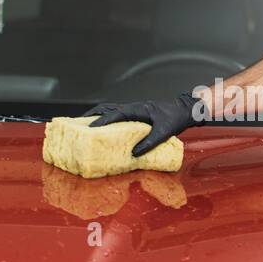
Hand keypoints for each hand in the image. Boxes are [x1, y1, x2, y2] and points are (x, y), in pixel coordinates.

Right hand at [83, 91, 203, 156]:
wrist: (183, 111)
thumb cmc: (174, 119)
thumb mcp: (163, 132)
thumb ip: (149, 142)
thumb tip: (133, 154)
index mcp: (137, 109)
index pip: (114, 114)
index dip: (102, 121)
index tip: (91, 129)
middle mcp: (132, 107)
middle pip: (107, 108)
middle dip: (92, 116)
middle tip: (79, 124)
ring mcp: (133, 110)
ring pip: (110, 110)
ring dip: (98, 117)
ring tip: (86, 127)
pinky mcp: (135, 115)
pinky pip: (117, 115)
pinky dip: (107, 120)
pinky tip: (104, 130)